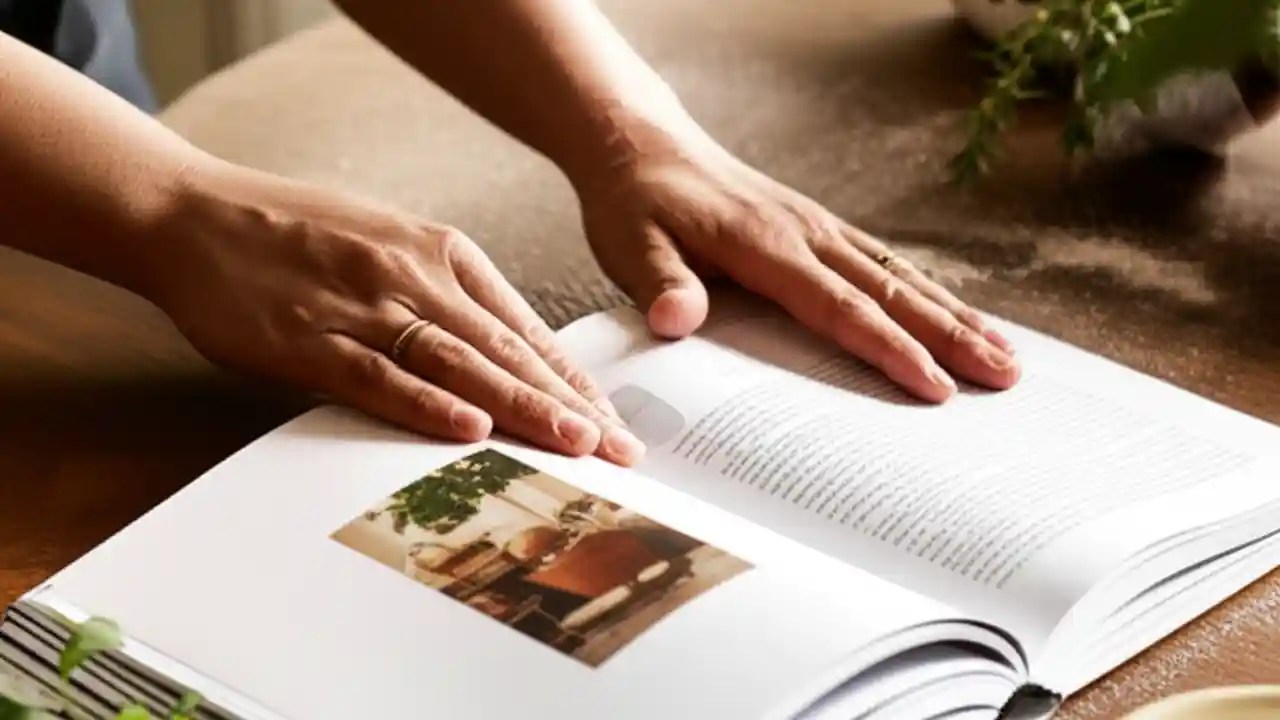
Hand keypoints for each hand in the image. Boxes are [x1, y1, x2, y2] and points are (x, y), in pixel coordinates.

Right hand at [143, 161, 643, 464]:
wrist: (197, 215)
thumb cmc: (299, 236)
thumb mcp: (390, 247)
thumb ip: (444, 298)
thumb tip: (499, 360)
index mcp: (443, 254)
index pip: (525, 329)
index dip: (573, 380)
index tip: (614, 421)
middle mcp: (416, 277)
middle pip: (507, 350)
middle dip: (570, 404)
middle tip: (619, 449)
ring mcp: (365, 306)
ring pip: (461, 363)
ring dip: (522, 408)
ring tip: (576, 444)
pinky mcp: (312, 338)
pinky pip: (380, 376)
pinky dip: (428, 404)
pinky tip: (470, 431)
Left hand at [576, 128, 1019, 401]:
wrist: (640, 145)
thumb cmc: (635, 202)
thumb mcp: (631, 245)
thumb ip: (660, 283)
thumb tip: (678, 320)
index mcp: (765, 244)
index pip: (839, 306)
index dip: (888, 349)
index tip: (934, 387)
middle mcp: (805, 232)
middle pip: (892, 291)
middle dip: (952, 336)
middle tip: (1006, 377)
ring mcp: (817, 227)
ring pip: (900, 274)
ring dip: (955, 315)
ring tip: (1007, 355)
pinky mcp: (815, 227)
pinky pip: (884, 260)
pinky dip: (928, 291)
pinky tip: (955, 315)